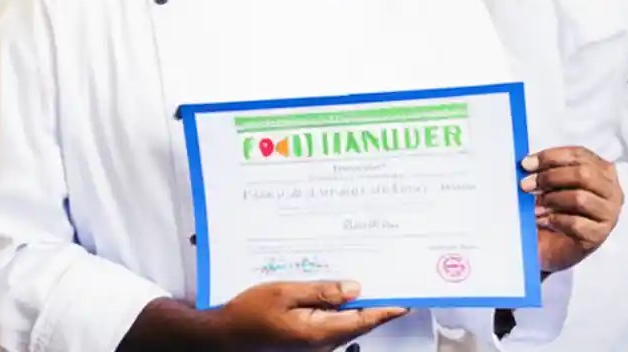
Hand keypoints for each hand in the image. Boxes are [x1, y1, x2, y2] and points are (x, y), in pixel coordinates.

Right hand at [215, 281, 406, 350]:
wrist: (223, 336)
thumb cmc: (247, 314)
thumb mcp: (283, 293)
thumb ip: (320, 291)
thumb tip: (353, 289)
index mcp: (319, 332)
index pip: (363, 320)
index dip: (386, 309)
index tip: (405, 299)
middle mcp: (320, 345)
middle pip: (356, 322)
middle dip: (372, 304)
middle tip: (386, 281)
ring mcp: (312, 347)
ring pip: (343, 324)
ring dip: (352, 306)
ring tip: (358, 282)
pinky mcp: (304, 344)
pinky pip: (328, 326)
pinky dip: (335, 311)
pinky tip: (330, 294)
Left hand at [522, 146, 623, 271]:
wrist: (551, 246)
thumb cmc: (554, 209)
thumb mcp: (552, 184)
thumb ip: (547, 170)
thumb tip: (527, 164)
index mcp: (602, 171)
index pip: (579, 155)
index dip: (550, 157)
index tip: (526, 164)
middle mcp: (611, 191)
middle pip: (583, 174)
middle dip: (549, 177)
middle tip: (526, 185)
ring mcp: (608, 214)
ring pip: (580, 198)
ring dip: (551, 200)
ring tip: (534, 206)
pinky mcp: (599, 235)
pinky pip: (575, 223)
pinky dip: (554, 220)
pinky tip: (542, 221)